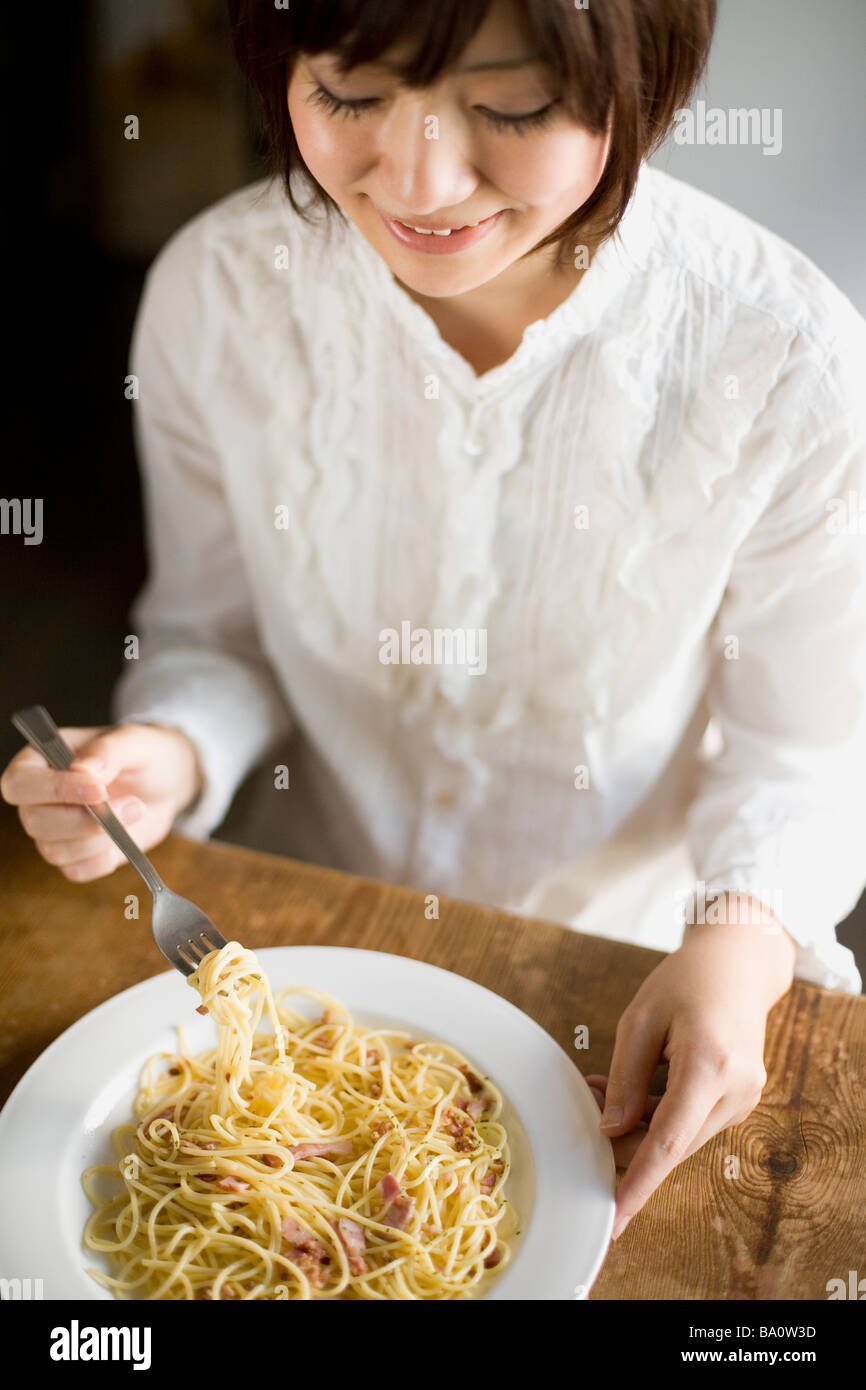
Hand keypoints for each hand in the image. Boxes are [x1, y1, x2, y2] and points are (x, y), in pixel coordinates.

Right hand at [0, 722, 202, 880]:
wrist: (165, 782)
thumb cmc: (142, 753)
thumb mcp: (132, 741)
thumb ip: (106, 751)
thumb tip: (82, 769)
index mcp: (38, 760)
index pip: (20, 782)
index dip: (54, 789)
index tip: (100, 790)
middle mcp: (38, 798)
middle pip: (35, 822)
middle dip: (84, 821)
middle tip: (131, 804)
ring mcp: (53, 830)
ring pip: (55, 851)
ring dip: (100, 839)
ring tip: (136, 811)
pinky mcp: (75, 855)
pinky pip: (75, 871)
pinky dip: (102, 860)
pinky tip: (124, 839)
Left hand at [585, 896, 795, 1239]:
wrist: (738, 965)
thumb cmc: (685, 982)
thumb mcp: (641, 1020)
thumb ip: (626, 1078)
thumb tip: (610, 1129)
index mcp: (710, 1063)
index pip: (669, 1140)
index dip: (639, 1182)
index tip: (615, 1218)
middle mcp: (736, 1089)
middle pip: (670, 1143)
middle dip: (623, 1136)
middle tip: (588, 1097)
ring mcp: (744, 1099)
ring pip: (680, 1138)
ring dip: (639, 1124)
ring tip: (604, 1084)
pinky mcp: (740, 1101)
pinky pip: (692, 1124)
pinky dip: (660, 1116)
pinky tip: (635, 1090)